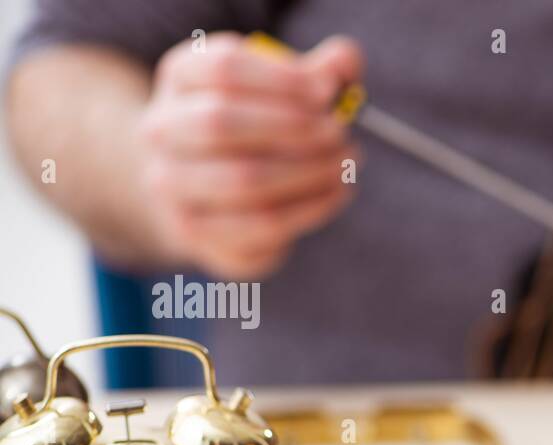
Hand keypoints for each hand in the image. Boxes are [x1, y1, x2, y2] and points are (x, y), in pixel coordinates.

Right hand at [135, 32, 362, 278]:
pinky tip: (336, 194)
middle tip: (341, 133)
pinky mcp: (197, 233)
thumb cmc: (253, 125)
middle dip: (293, 129)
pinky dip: (309, 209)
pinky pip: (260, 226)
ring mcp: (171, 186)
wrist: (202, 188)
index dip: (282, 80)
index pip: (222, 69)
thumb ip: (314, 73)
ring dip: (308, 173)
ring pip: (241, 181)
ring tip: (344, 165)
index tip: (328, 92)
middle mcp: (161, 130)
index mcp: (180, 76)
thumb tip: (347, 60)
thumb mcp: (277, 88)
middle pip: (220, 124)